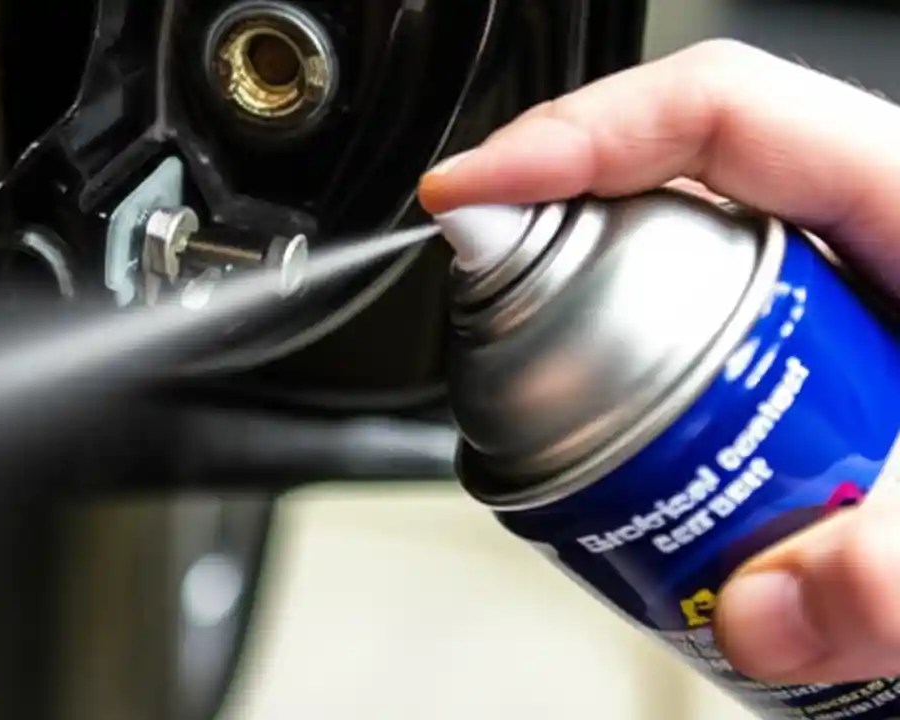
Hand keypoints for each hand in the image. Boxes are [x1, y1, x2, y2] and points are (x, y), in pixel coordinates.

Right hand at [419, 39, 899, 684]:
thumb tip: (760, 615)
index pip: (715, 113)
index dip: (574, 134)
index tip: (473, 191)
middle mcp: (871, 259)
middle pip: (670, 217)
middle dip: (574, 287)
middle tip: (518, 361)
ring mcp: (847, 338)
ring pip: (684, 332)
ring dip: (628, 408)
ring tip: (616, 490)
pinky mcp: (837, 416)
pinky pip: (718, 416)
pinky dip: (682, 476)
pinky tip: (695, 543)